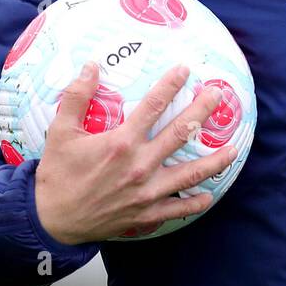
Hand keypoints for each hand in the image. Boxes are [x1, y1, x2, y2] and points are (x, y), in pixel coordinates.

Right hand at [33, 61, 236, 244]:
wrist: (53, 219)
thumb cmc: (58, 175)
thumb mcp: (60, 132)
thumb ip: (76, 97)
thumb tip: (90, 66)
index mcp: (121, 142)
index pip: (153, 106)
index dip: (170, 85)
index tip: (185, 71)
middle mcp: (140, 166)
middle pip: (180, 133)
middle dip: (202, 112)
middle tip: (218, 97)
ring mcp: (147, 192)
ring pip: (190, 174)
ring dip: (214, 160)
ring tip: (232, 150)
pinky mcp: (147, 214)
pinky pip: (178, 209)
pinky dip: (196, 203)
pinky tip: (208, 195)